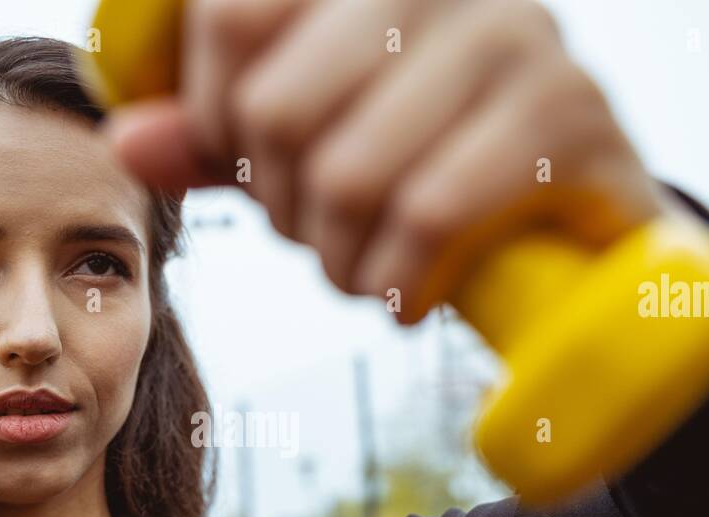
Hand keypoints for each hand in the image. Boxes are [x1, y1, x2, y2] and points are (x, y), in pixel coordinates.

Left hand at [101, 0, 683, 324]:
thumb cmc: (428, 168)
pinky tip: (405, 296)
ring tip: (359, 272)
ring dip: (337, 258)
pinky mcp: (572, 111)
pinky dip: (397, 278)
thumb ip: (223, 136)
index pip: (232, 14)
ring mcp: (516, 35)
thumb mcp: (312, 147)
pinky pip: (430, 211)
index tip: (247, 167)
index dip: (211, 116)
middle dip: (281, 206)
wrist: (580, 222)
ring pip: (351, 171)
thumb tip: (128, 140)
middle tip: (315, 236)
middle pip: (277, 105)